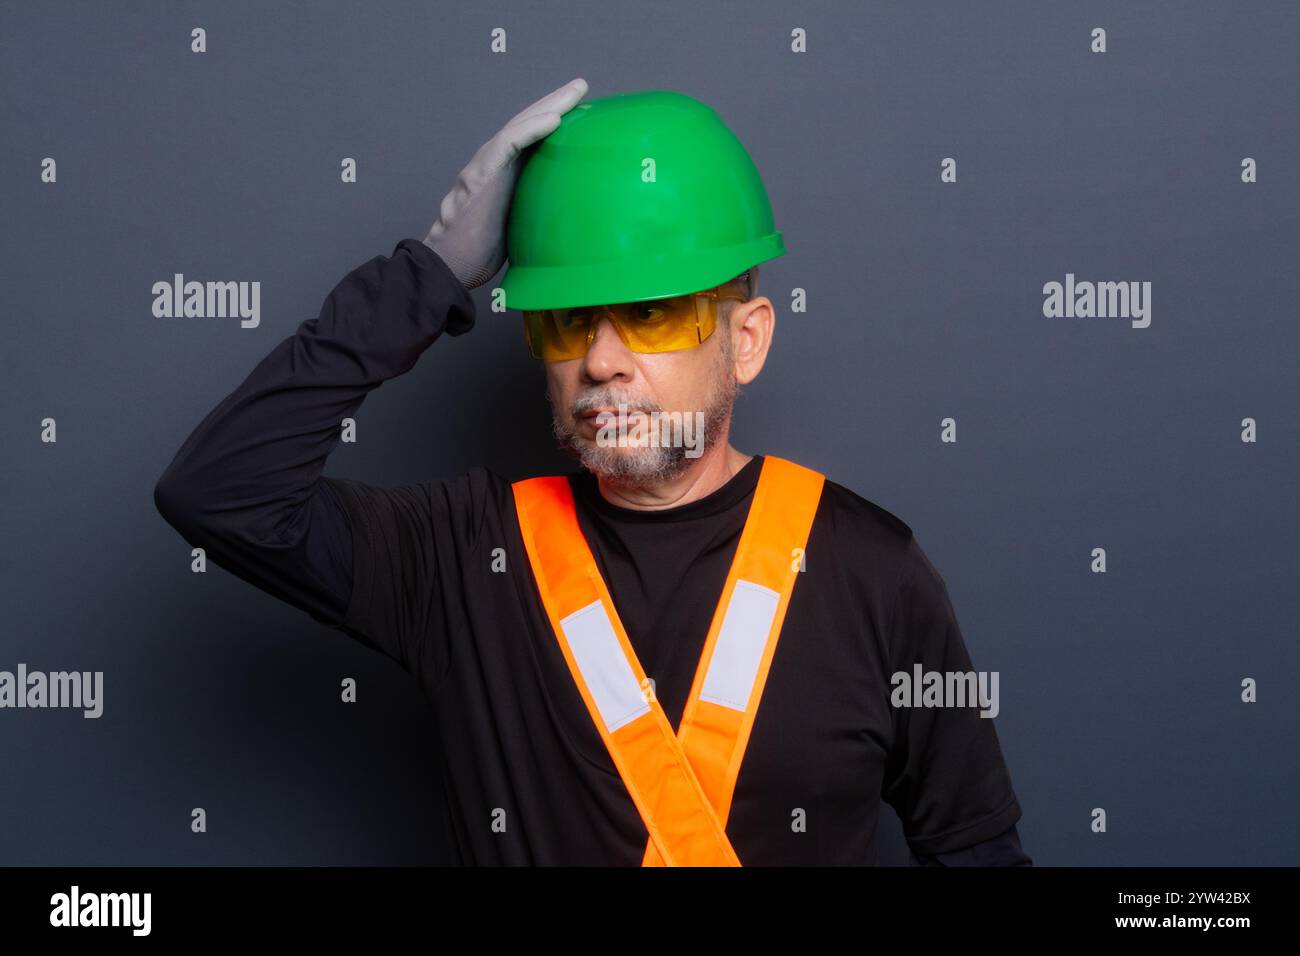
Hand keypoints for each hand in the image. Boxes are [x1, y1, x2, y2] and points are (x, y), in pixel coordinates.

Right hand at [422, 77, 588, 290]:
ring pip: (519, 127)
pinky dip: (531, 130)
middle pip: (526, 125)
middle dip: (553, 102)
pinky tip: (554, 119)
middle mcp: (494, 164)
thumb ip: (535, 213)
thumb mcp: (518, 228)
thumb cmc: (478, 254)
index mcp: (504, 175)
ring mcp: (485, 167)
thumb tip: (569, 224)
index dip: (552, 122)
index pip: (530, 141)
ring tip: (574, 92)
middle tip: (579, 87)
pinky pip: (509, 145)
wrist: (448, 264)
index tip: (579, 111)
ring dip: (548, 107)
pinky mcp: (482, 176)